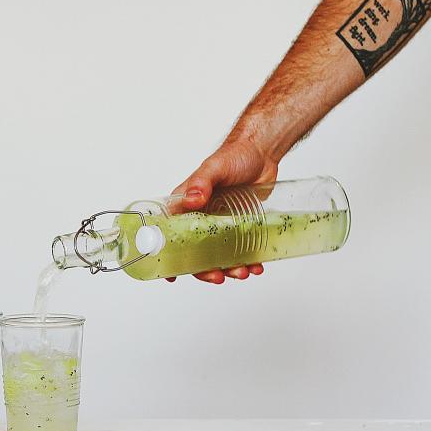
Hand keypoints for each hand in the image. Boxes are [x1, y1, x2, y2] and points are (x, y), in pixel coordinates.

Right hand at [166, 140, 278, 283]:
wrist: (262, 153)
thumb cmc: (234, 155)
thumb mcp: (214, 167)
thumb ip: (200, 182)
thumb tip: (191, 199)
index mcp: (185, 205)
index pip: (169, 233)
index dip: (167, 256)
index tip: (169, 274)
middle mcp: (198, 217)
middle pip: (194, 251)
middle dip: (204, 269)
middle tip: (217, 277)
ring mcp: (218, 224)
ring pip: (218, 254)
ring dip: (228, 268)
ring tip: (243, 272)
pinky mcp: (238, 226)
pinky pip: (239, 249)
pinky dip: (246, 260)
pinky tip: (256, 265)